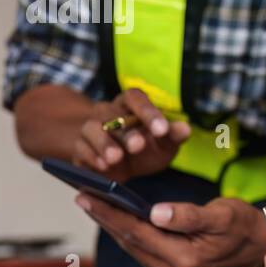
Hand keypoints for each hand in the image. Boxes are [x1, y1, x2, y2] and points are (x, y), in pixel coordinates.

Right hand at [75, 88, 190, 182]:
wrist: (120, 168)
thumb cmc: (146, 151)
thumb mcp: (163, 145)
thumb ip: (173, 136)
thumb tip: (185, 128)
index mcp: (131, 105)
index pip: (135, 98)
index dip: (148, 112)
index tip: (162, 130)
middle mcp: (108, 112)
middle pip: (113, 114)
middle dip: (127, 132)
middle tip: (138, 146)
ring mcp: (91, 128)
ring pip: (92, 128)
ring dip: (104, 143)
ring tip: (117, 157)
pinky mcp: (80, 147)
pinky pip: (81, 148)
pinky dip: (92, 156)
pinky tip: (103, 165)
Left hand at [76, 194, 265, 266]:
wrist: (262, 248)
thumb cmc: (245, 228)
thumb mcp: (222, 215)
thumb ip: (188, 216)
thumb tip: (156, 213)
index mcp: (184, 258)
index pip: (136, 232)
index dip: (110, 213)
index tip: (88, 197)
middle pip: (129, 241)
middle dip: (104, 217)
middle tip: (82, 195)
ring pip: (133, 246)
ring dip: (113, 225)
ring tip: (94, 204)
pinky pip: (143, 249)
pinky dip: (128, 232)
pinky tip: (119, 219)